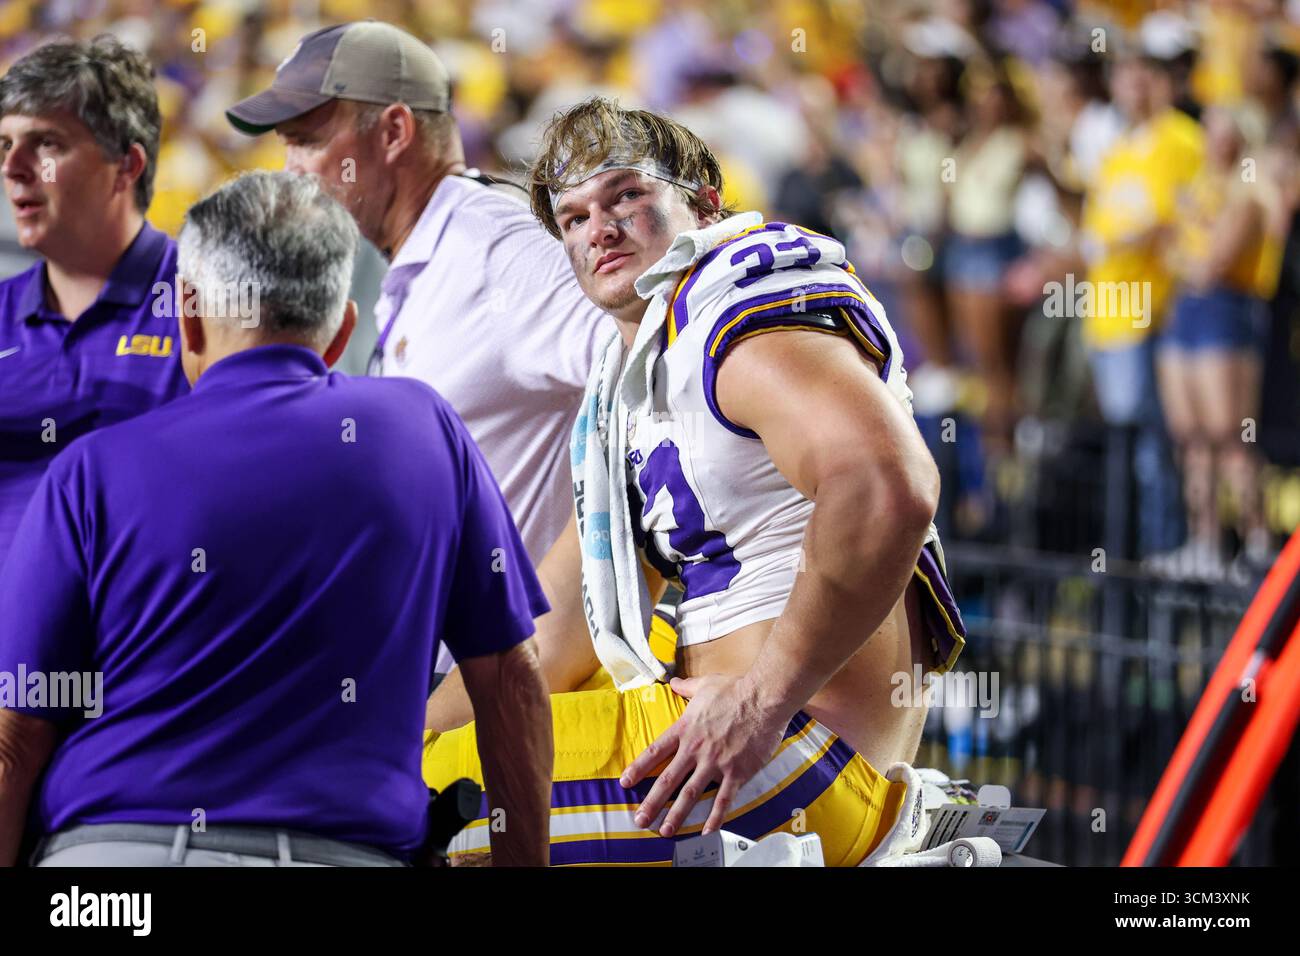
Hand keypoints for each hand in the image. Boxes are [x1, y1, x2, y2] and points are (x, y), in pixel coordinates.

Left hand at [619, 675, 787, 837]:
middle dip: (652, 802)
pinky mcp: (737, 772)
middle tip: (640, 820)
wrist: (763, 698)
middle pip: (668, 779)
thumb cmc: (735, 689)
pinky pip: (723, 799)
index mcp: (686, 729)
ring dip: (677, 814)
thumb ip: (686, 687)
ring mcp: (716, 762)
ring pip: (691, 793)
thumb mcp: (705, 684)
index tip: (625, 783)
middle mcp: (696, 749)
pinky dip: (715, 816)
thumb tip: (674, 682)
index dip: (639, 768)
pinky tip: (707, 830)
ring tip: (665, 831)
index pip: (656, 751)